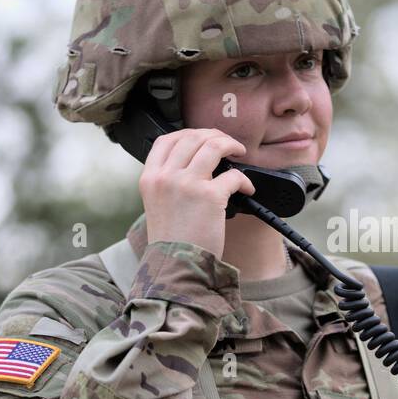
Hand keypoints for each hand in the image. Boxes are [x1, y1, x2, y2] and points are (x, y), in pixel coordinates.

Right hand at [138, 128, 256, 255]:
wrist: (176, 265)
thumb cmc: (172, 239)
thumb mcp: (158, 203)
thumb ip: (169, 180)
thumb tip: (199, 160)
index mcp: (150, 177)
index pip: (166, 140)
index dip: (189, 133)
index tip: (204, 138)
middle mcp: (165, 176)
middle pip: (192, 137)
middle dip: (215, 135)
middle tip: (228, 144)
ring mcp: (187, 184)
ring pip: (213, 146)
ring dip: (232, 145)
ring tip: (240, 153)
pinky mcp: (209, 196)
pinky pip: (233, 175)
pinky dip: (245, 180)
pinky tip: (247, 188)